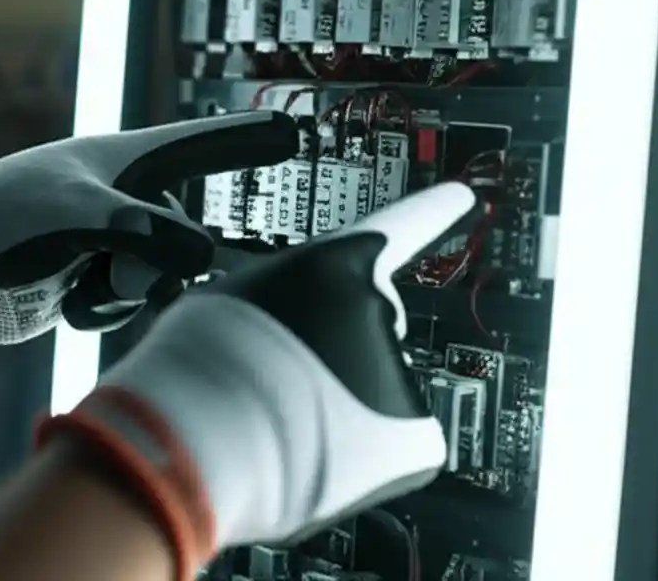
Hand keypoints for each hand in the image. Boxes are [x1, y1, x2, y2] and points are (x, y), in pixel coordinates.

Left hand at [0, 112, 298, 361]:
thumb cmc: (4, 220)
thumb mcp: (78, 217)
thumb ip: (145, 233)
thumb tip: (202, 255)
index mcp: (125, 162)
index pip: (201, 146)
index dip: (247, 141)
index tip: (295, 134)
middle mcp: (125, 201)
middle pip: (183, 236)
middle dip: (150, 260)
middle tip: (99, 256)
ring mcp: (110, 245)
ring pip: (156, 280)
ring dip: (115, 290)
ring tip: (68, 274)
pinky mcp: (93, 282)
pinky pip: (125, 306)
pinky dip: (95, 309)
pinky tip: (59, 296)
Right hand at [36, 182, 479, 579]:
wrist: (195, 438)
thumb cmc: (196, 370)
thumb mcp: (230, 298)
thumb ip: (281, 303)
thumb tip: (287, 335)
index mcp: (334, 265)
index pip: (398, 228)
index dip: (431, 212)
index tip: (462, 196)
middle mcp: (379, 308)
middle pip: (365, 333)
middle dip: (334, 357)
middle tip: (282, 382)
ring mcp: (401, 372)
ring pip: (372, 396)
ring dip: (338, 409)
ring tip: (282, 424)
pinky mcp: (415, 439)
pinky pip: (395, 449)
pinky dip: (362, 460)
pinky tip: (319, 457)